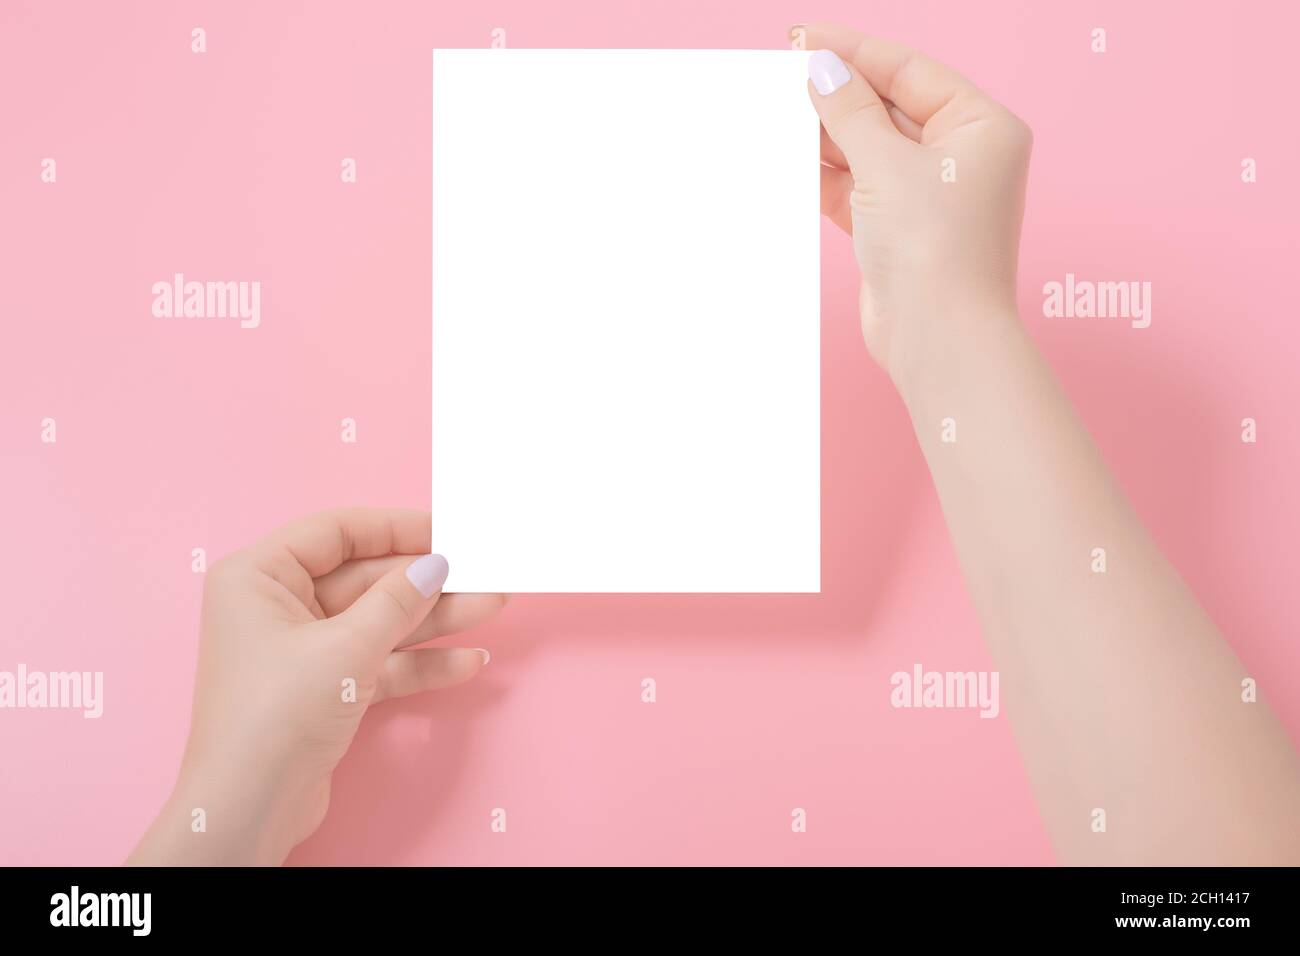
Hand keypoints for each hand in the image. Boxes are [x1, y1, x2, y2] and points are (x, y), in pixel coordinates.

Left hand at [128, 508, 505, 865]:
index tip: (447, 529)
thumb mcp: (346, 648)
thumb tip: (435, 564)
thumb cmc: (277, 716)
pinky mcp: (324, 689)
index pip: (336, 533)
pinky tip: (465, 662)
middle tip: (482, 572)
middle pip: (365, 579)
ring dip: (433, 620)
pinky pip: (379, 661)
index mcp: (259, 577)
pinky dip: (419, 663)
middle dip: (426, 582)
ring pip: (378, 621)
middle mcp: (276, 606)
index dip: (395, 528)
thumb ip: (396, 600)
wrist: (249, 810)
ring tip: (490, 606)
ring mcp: (301, 650)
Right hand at [799, 23, 1032, 387]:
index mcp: (982, 126)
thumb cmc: (936, 253)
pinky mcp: (900, 229)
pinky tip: (792, 161)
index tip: (804, 40)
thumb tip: (821, 68)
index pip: (909, 70)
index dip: (854, 51)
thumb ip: (850, 112)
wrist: (938, 340)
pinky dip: (827, 176)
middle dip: (837, 95)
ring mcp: (930, 195)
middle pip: (888, 106)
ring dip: (827, 137)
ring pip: (869, 148)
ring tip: (779, 117)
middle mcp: (963, 156)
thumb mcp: (886, 166)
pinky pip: (858, 187)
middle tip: (784, 77)